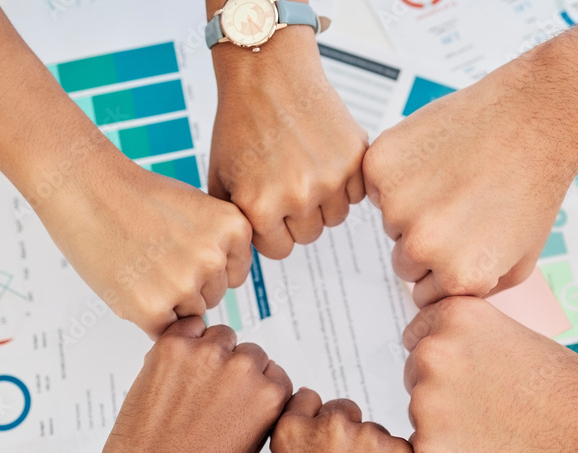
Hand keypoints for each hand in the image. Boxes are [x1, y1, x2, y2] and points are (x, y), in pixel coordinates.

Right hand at [38, 161, 252, 338]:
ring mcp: (183, 284)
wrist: (85, 189)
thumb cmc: (135, 195)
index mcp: (233, 228)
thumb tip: (224, 282)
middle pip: (212, 296)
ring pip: (188, 316)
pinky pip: (162, 331)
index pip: (234, 275)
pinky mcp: (150, 307)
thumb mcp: (199, 208)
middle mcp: (213, 257)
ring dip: (167, 303)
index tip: (181, 252)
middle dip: (186, 285)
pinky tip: (131, 285)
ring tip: (140, 268)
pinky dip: (146, 317)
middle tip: (153, 258)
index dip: (206, 269)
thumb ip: (218, 245)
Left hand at [46, 317, 292, 452]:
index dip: (253, 385)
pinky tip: (175, 370)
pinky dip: (183, 341)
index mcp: (271, 394)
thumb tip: (262, 380)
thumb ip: (264, 407)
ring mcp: (209, 354)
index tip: (237, 397)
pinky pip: (188, 326)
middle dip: (233, 368)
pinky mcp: (174, 345)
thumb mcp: (253, 443)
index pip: (274, 372)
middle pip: (249, 351)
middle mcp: (245, 369)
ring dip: (210, 351)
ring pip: (221, 336)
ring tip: (190, 384)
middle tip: (209, 394)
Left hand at [208, 25, 367, 258]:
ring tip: (304, 168)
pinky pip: (357, 193)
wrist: (267, 71)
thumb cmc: (239, 123)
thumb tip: (244, 256)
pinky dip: (344, 182)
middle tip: (286, 182)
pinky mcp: (354, 157)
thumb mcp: (220, 178)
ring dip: (322, 201)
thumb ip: (235, 221)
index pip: (278, 250)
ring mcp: (330, 178)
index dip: (271, 229)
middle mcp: (297, 197)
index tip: (268, 205)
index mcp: (261, 208)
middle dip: (297, 216)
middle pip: (308, 236)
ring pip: (334, 217)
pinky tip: (323, 158)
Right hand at [269, 389, 417, 452]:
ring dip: (370, 451)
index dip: (314, 420)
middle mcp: (330, 425)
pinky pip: (398, 448)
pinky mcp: (401, 452)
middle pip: (343, 409)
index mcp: (293, 429)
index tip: (319, 440)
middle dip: (344, 432)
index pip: (308, 399)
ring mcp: (368, 437)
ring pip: (373, 430)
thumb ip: (294, 442)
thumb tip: (311, 421)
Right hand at [364, 0, 577, 307]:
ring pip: (391, 223)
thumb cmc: (533, 185)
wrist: (534, 119)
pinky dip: (398, 175)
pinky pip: (377, 185)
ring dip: (412, 207)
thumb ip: (477, 291)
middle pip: (404, 263)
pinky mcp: (381, 166)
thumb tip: (442, 302)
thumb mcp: (520, 263)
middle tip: (459, 208)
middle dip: (426, 243)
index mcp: (457, 276)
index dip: (443, 269)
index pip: (425, 294)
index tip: (462, 243)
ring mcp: (397, 205)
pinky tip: (435, 160)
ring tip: (452, 180)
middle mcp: (423, 247)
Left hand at [402, 296, 577, 452]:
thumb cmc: (569, 393)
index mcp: (454, 318)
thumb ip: (467, 339)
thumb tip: (436, 348)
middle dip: (444, 390)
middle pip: (415, 374)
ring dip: (447, 425)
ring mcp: (427, 404)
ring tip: (498, 428)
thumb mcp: (514, 336)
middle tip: (491, 405)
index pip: (419, 334)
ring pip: (421, 414)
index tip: (470, 372)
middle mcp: (433, 354)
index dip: (447, 358)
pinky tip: (491, 452)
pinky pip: (428, 452)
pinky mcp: (429, 450)